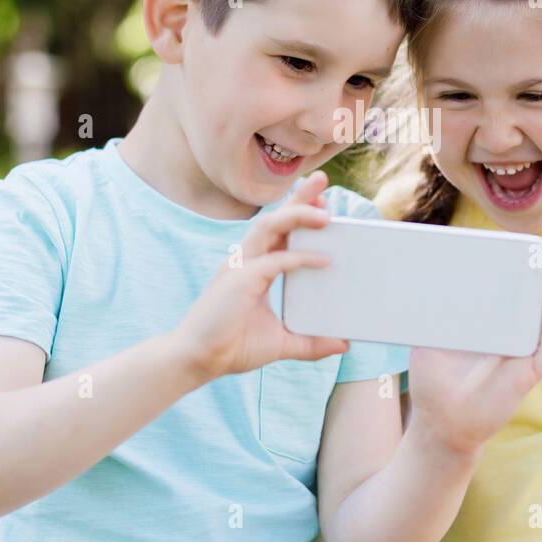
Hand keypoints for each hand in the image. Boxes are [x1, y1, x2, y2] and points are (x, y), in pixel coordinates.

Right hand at [180, 170, 348, 377]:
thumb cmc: (232, 346)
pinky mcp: (240, 280)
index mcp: (253, 267)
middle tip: (323, 181)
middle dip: (299, 198)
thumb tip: (342, 344)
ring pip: (269, 226)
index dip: (299, 212)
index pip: (279, 231)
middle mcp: (246, 260)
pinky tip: (323, 260)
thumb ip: (311, 343)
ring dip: (297, 214)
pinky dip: (299, 257)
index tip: (324, 203)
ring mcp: (241, 266)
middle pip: (275, 218)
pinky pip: (274, 261)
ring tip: (326, 213)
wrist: (198, 360)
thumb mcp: (281, 343)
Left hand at [406, 259, 541, 455]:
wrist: (438, 422)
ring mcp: (524, 357)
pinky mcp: (526, 375)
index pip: (521, 298)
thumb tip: (428, 281)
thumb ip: (434, 312)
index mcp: (496, 327)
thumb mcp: (431, 338)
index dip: (534, 279)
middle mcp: (516, 339)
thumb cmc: (435, 382)